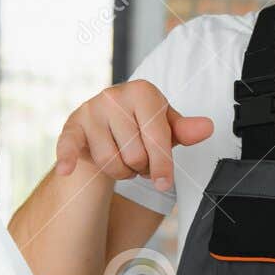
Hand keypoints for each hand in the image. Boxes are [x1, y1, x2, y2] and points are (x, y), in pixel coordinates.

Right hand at [56, 79, 212, 190]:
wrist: (108, 121)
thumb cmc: (142, 124)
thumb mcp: (166, 126)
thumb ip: (185, 130)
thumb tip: (206, 128)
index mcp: (143, 92)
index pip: (156, 137)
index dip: (162, 165)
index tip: (164, 182)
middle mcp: (114, 96)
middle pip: (134, 154)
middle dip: (141, 167)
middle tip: (141, 162)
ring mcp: (91, 110)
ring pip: (110, 161)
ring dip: (121, 172)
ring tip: (125, 161)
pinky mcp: (72, 126)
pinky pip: (69, 146)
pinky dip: (68, 159)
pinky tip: (68, 170)